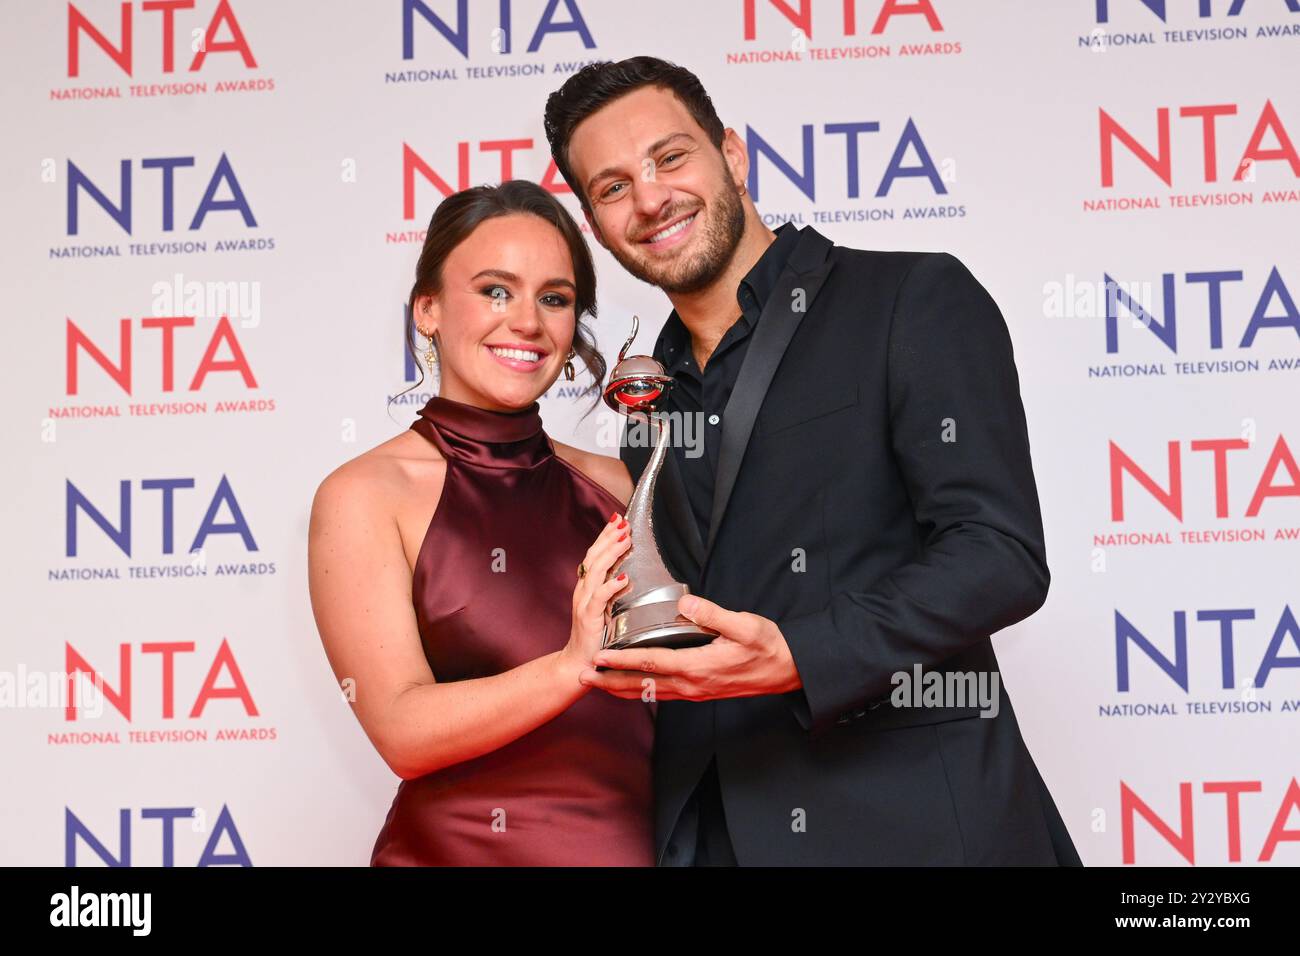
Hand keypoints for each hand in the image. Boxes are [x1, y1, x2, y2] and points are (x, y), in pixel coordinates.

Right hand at [557, 511, 631, 679]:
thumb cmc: (595, 637)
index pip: (594, 554)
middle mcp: (582, 591)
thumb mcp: (603, 608)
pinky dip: (611, 586)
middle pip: (593, 557)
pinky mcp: (589, 618)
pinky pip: (600, 598)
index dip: (604, 536)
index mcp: (586, 587)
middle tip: (623, 523)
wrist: (579, 663)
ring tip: (624, 540)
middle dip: (608, 538)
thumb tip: (626, 572)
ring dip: (611, 553)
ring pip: (596, 571)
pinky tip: (623, 578)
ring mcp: (584, 603)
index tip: (618, 520)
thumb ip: (610, 590)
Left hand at [579, 594, 802, 700]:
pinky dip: (642, 689)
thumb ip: (713, 614)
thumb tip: (685, 602)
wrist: (789, 672)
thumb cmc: (769, 646)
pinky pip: (663, 693)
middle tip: (582, 675)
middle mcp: (692, 684)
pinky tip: (633, 684)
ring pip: (650, 692)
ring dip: (621, 687)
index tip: (598, 654)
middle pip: (642, 684)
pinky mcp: (700, 691)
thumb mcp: (744, 625)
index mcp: (698, 666)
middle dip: (610, 680)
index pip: (651, 662)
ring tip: (597, 683)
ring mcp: (696, 691)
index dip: (621, 658)